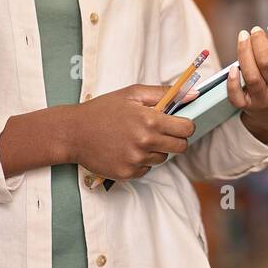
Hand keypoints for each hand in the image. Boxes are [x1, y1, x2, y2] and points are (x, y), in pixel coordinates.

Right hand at [66, 84, 195, 180]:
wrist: (73, 133)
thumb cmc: (103, 110)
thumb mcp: (132, 94)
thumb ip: (164, 93)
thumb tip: (194, 94)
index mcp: (149, 120)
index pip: (187, 129)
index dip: (185, 125)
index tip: (178, 123)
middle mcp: (145, 142)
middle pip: (180, 147)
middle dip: (174, 139)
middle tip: (159, 132)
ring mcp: (136, 160)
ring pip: (163, 158)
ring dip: (155, 150)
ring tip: (136, 139)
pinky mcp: (127, 174)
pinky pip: (147, 170)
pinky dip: (141, 162)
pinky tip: (126, 150)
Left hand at [229, 21, 267, 142]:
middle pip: (267, 64)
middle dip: (259, 43)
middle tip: (255, 30)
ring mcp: (264, 99)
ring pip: (251, 76)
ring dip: (244, 54)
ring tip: (243, 36)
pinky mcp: (248, 106)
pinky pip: (236, 97)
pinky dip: (232, 82)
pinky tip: (232, 67)